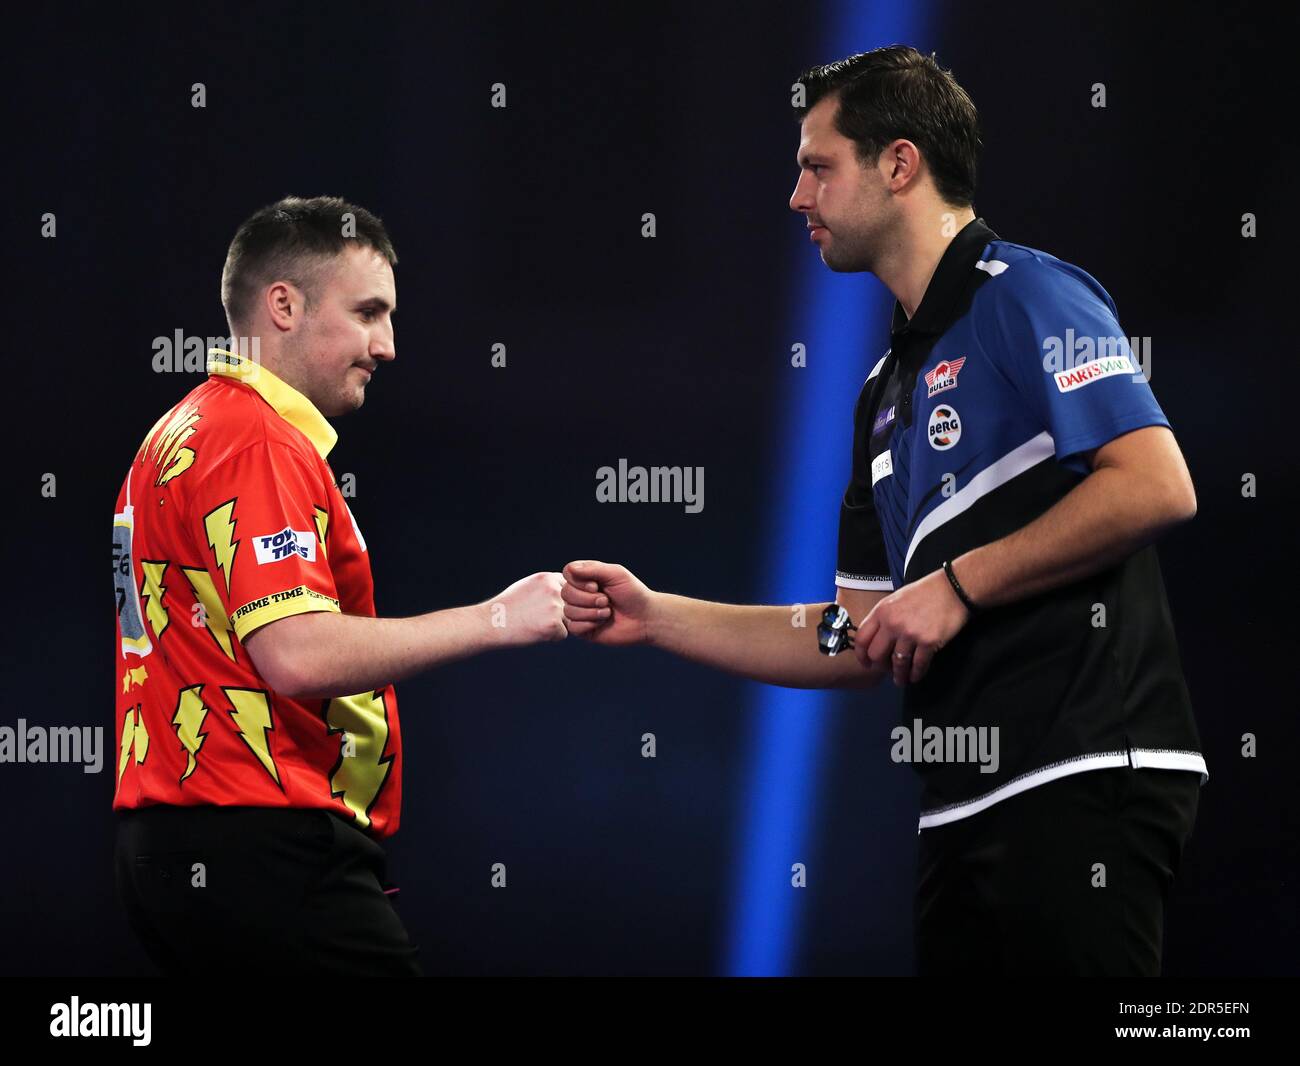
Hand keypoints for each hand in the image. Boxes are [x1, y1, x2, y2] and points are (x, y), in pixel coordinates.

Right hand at [483, 572, 567, 645]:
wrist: (491, 622)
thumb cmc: (507, 606)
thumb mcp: (528, 586)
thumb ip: (548, 586)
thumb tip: (569, 590)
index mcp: (548, 578)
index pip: (570, 587)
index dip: (562, 598)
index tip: (546, 605)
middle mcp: (554, 589)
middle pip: (572, 605)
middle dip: (562, 613)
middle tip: (539, 617)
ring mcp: (555, 607)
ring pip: (570, 620)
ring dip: (557, 625)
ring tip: (535, 624)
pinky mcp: (553, 625)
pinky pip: (563, 634)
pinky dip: (551, 637)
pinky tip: (534, 632)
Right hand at [561, 560, 653, 644]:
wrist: (646, 619)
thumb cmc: (633, 593)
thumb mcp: (616, 574)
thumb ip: (592, 569)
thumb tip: (570, 569)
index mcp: (587, 578)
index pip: (568, 573)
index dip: (578, 581)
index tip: (596, 585)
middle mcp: (581, 594)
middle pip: (566, 592)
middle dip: (587, 598)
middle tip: (606, 600)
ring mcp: (581, 612)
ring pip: (568, 610)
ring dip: (591, 612)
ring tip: (608, 612)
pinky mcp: (583, 629)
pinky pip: (573, 627)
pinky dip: (589, 624)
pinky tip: (602, 623)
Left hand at [852, 568, 969, 685]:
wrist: (953, 589)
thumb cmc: (926, 592)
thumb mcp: (896, 599)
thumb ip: (884, 617)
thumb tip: (877, 639)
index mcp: (882, 611)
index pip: (862, 638)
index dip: (861, 655)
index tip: (866, 663)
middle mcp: (892, 623)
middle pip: (876, 655)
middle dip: (880, 666)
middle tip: (887, 671)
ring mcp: (910, 633)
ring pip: (897, 663)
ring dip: (899, 675)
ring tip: (901, 680)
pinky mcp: (928, 642)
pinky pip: (918, 665)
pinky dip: (916, 674)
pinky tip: (915, 676)